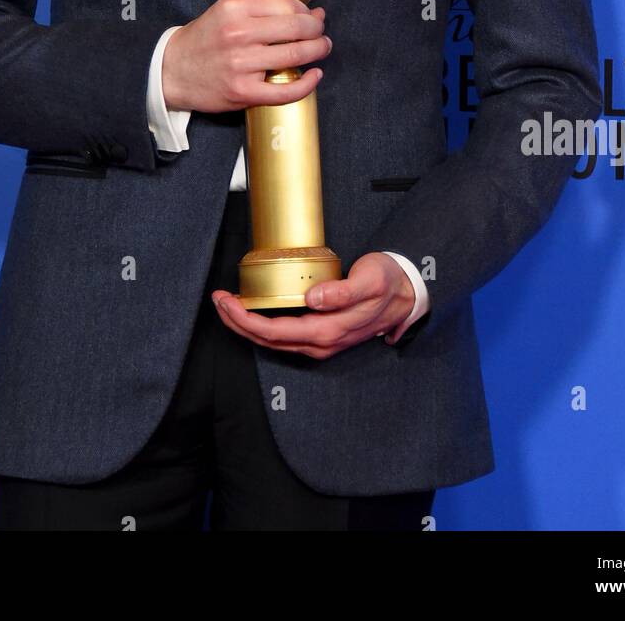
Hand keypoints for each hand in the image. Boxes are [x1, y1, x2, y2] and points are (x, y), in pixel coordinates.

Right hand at [162, 0, 330, 113]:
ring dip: (318, 51)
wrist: (171, 70)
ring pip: (296, 55)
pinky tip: (315, 76)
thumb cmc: (204, 39)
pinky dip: (308, 84)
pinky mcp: (243, 91)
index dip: (307, 13)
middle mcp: (239, 33)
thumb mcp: (226, 12)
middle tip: (322, 34)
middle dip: (318, 30)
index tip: (312, 18)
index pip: (287, 6)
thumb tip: (311, 12)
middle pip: (297, 28)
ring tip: (322, 49)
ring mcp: (241, 64)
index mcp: (235, 8)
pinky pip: (286, 91)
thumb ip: (264, 9)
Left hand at [211, 253, 416, 356]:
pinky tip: (254, 312)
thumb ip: (342, 292)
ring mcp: (321, 342)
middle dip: (237, 322)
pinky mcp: (321, 336)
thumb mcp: (370, 281)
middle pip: (267, 340)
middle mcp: (321, 343)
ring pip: (273, 341)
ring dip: (247, 325)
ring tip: (228, 305)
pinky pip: (284, 336)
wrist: (406, 296)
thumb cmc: (388, 284)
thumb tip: (314, 299)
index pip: (274, 331)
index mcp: (327, 331)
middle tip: (218, 300)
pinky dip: (262, 326)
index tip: (227, 301)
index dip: (245, 319)